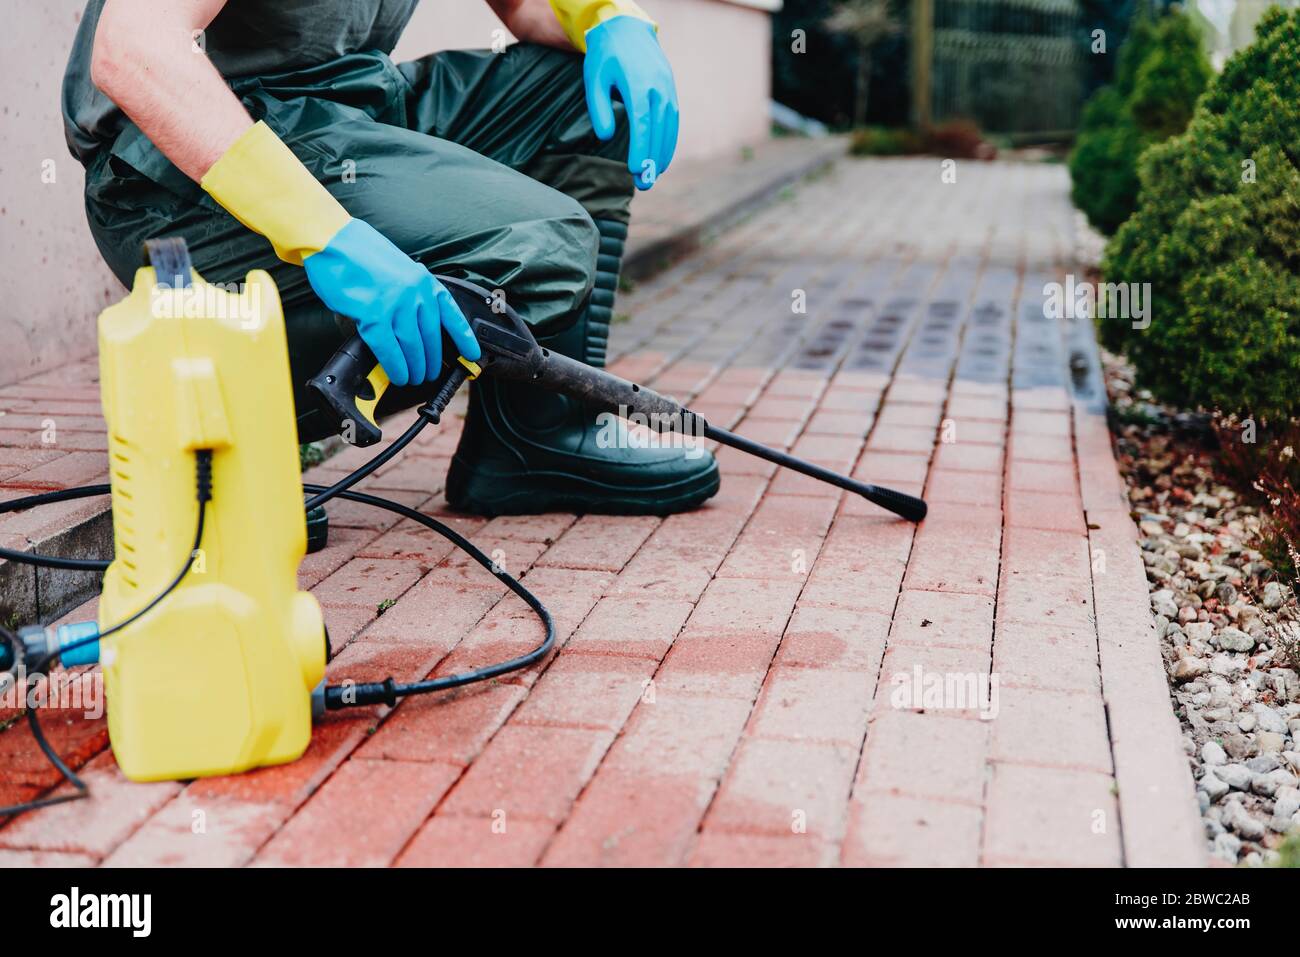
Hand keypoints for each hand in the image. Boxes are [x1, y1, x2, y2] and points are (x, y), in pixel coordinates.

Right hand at [303, 219, 480, 386]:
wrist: (332, 241)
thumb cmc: (359, 254)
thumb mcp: (397, 270)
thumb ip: (408, 294)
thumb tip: (411, 324)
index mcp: (424, 280)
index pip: (451, 314)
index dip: (464, 337)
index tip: (472, 353)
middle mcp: (416, 293)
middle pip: (431, 338)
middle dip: (432, 361)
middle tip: (429, 373)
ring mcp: (396, 304)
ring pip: (413, 348)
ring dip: (414, 368)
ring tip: (413, 378)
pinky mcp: (374, 315)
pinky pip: (390, 350)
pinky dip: (395, 367)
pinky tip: (397, 375)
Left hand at [583, 16, 678, 190]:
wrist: (627, 27)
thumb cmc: (606, 55)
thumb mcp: (594, 78)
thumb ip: (598, 107)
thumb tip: (605, 136)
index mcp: (639, 84)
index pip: (641, 123)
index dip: (640, 148)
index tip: (633, 169)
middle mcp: (658, 87)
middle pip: (659, 130)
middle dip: (652, 159)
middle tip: (644, 184)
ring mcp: (668, 88)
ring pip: (670, 128)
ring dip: (663, 154)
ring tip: (653, 176)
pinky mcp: (671, 90)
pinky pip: (673, 120)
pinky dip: (669, 141)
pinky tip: (662, 158)